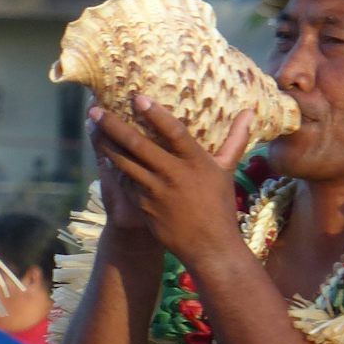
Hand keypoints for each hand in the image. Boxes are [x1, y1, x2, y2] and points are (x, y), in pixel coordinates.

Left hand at [91, 95, 252, 265]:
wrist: (208, 245)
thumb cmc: (219, 204)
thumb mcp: (227, 170)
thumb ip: (235, 139)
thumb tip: (250, 112)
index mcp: (196, 161)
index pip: (174, 131)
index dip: (156, 114)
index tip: (138, 98)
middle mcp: (174, 174)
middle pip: (138, 145)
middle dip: (113, 126)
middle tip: (95, 110)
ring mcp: (156, 191)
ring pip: (125, 163)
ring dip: (107, 145)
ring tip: (93, 128)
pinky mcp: (144, 206)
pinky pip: (125, 183)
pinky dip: (114, 170)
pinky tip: (105, 157)